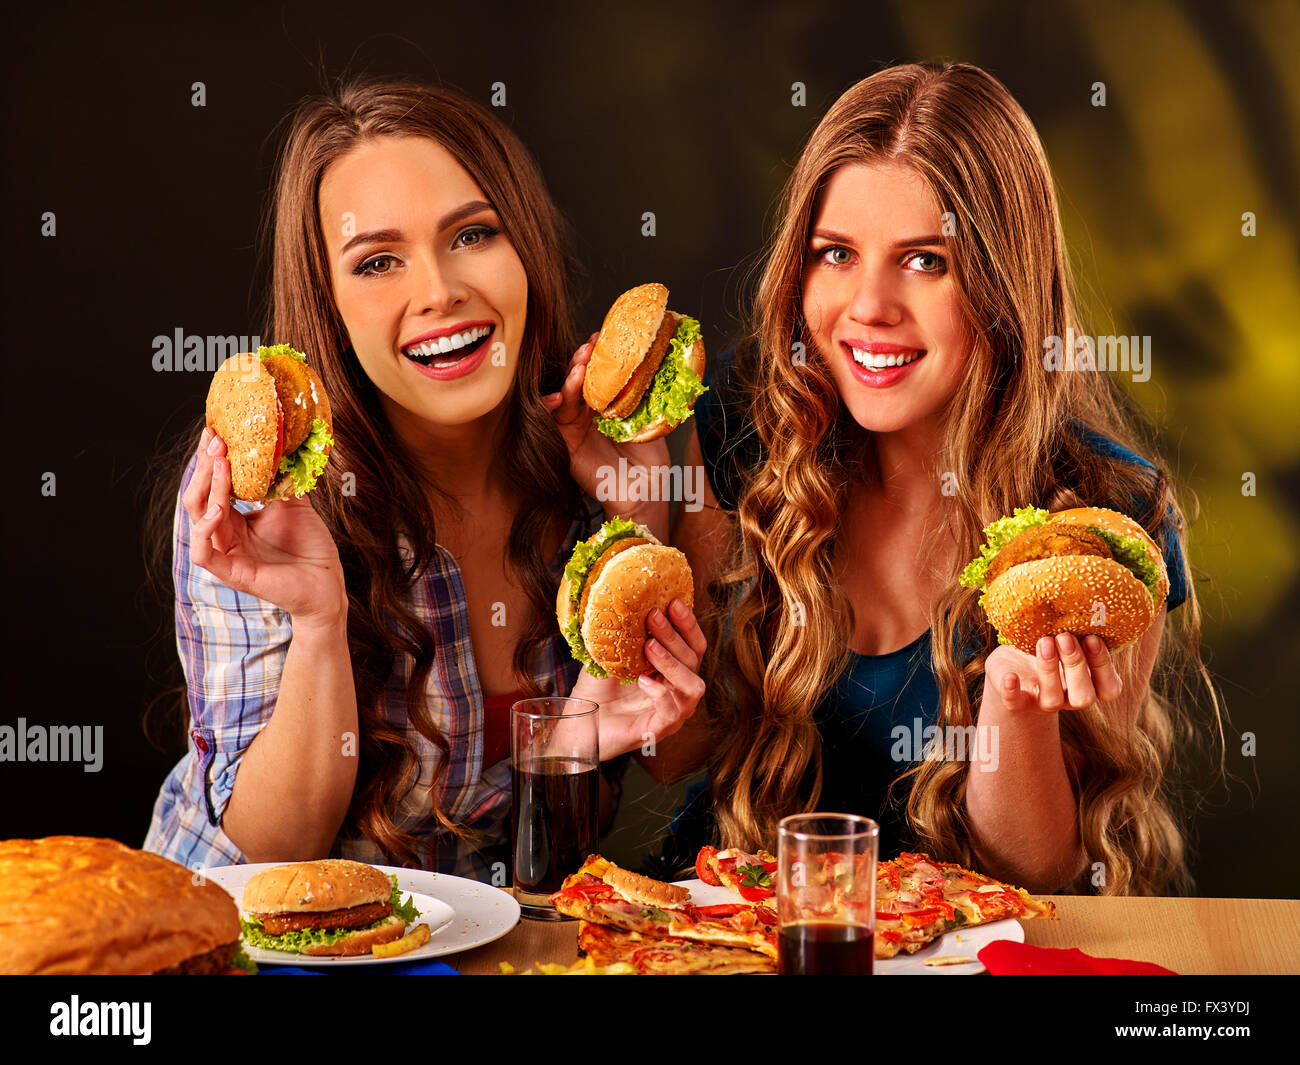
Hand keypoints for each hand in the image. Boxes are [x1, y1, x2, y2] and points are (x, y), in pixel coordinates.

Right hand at [183, 428, 346, 628]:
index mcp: (235, 519)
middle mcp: (224, 534)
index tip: (216, 432)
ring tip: (220, 464)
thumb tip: (276, 447)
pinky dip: (206, 529)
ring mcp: (225, 554)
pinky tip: (221, 509)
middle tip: (216, 441)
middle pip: (199, 496)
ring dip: (208, 487)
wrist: (327, 582)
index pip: (212, 485)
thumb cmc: (311, 547)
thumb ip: (279, 481)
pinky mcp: (231, 573)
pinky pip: (202, 552)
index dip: (211, 459)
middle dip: (206, 466)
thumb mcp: (294, 505)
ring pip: (198, 516)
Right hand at [543, 333, 670, 538]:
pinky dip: (551, 404)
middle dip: (583, 359)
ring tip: (580, 366)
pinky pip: (552, 419)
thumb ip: (644, 393)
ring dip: (570, 377)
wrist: (645, 491)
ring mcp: (574, 425)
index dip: (599, 355)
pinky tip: (561, 395)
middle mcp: (588, 411)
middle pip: (579, 378)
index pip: (599, 372)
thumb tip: (654, 360)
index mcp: (608, 402)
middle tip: (591, 347)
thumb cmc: (650, 458)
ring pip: (565, 393)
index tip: (605, 337)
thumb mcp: (651, 416)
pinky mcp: (564, 442)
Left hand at [568, 598, 706, 758]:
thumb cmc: (596, 691)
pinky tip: (643, 680)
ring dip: (672, 663)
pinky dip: (660, 694)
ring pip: (692, 686)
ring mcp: (672, 712)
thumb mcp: (610, 654)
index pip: (693, 645)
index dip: (688, 623)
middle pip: (693, 660)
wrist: (577, 724)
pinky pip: (672, 712)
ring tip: (649, 647)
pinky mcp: (658, 731)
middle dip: (674, 635)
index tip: (673, 602)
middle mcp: (677, 691)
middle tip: (653, 617)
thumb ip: (621, 632)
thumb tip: (620, 598)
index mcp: (671, 671)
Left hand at [982, 633, 1122, 714]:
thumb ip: (1077, 632)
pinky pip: (1015, 703)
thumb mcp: (1062, 638)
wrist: (1011, 663)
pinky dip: (1012, 691)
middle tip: (1065, 637)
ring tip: (1043, 642)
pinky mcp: (1017, 701)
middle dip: (1077, 666)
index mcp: (1088, 684)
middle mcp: (1068, 698)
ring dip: (1049, 670)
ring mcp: (1042, 703)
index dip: (1104, 667)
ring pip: (1053, 702)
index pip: (1109, 689)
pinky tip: (1011, 676)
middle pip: (1084, 697)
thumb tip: (1086, 604)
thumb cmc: (1046, 645)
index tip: (1093, 638)